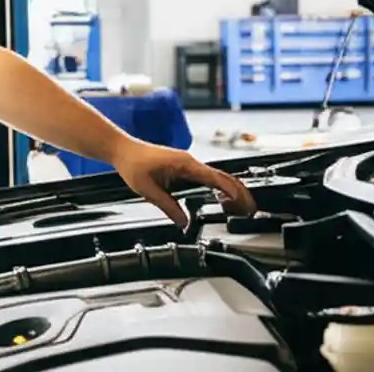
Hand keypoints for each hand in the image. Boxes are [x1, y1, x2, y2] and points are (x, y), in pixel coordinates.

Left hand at [112, 140, 256, 225]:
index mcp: (185, 164)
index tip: (244, 202)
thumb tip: (184, 223)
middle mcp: (190, 162)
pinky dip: (218, 187)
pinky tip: (222, 198)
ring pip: (216, 177)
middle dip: (238, 192)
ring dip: (230, 190)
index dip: (232, 191)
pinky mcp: (183, 168)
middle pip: (222, 177)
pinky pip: (206, 177)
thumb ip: (168, 207)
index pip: (215, 178)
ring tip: (242, 207)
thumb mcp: (148, 190)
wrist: (122, 150)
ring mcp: (188, 164)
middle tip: (250, 209)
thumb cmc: (133, 163)